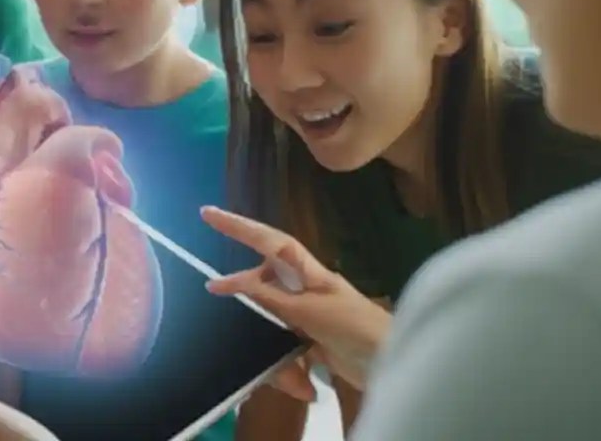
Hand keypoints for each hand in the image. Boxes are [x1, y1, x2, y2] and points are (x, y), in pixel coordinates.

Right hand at [200, 206, 391, 391]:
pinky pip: (287, 354)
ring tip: (298, 375)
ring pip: (273, 327)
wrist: (393, 364)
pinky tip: (306, 388)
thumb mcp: (307, 310)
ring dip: (281, 359)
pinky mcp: (313, 345)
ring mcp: (309, 318)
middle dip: (249, 301)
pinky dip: (292, 373)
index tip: (207, 213)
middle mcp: (306, 289)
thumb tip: (228, 280)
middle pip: (264, 286)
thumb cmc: (356, 328)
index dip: (238, 226)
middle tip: (220, 301)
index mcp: (308, 272)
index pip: (268, 241)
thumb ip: (269, 296)